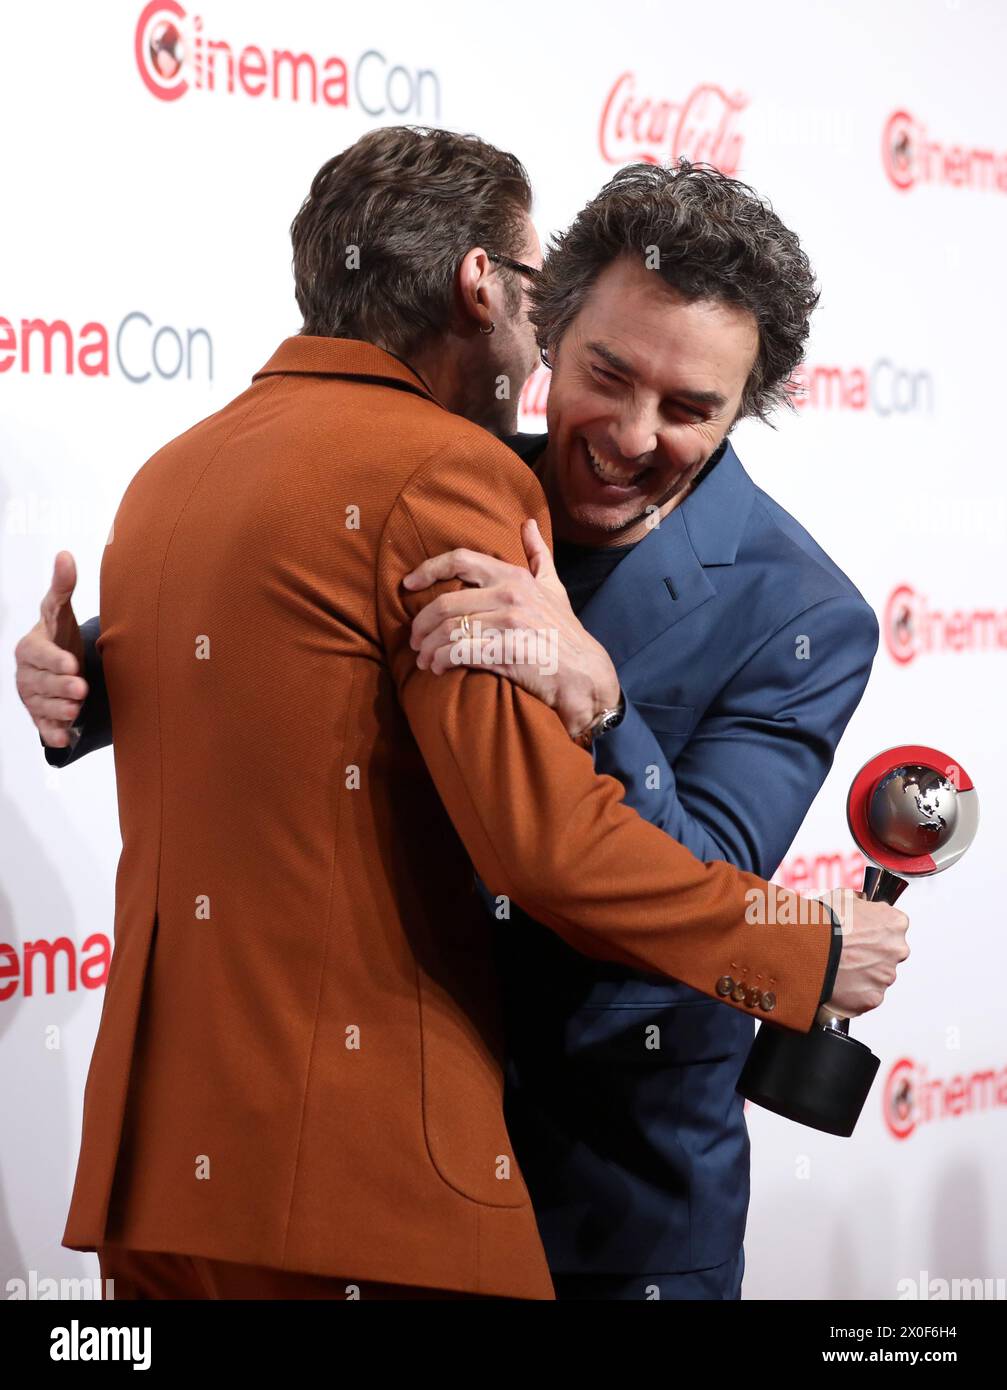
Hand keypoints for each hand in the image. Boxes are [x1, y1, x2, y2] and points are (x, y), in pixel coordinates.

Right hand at [14, 551, 87, 747]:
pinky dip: (53, 734)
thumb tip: (65, 554)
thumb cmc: (58, 636)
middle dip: (60, 686)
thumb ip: (62, 587)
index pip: (40, 653)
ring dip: (58, 711)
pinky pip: (43, 728)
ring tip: (76, 711)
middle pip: (42, 682)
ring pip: (42, 706)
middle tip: (81, 689)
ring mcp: (32, 697)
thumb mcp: (60, 613)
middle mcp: (28, 673)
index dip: (54, 660)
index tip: (71, 664)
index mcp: (31, 646)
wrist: (57, 666)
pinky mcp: (40, 717)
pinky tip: (64, 739)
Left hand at [403, 518, 620, 736]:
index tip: (408, 584)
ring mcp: (508, 623)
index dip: (428, 569)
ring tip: (425, 659)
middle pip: (445, 603)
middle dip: (421, 625)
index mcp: (514, 576)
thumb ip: (538, 555)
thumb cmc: (564, 631)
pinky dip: (442, 661)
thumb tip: (529, 524)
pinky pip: (459, 653)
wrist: (583, 673)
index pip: (460, 560)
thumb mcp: (553, 587)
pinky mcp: (506, 651)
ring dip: (429, 648)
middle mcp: (509, 595)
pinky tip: (438, 668)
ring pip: (448, 631)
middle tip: (415, 640)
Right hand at [819, 888, 909, 1019]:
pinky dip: (854, 992)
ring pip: (877, 975)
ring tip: (838, 967)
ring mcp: (886, 976)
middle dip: (871, 953)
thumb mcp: (843, 898)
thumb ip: (860, 903)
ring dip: (862, 973)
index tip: (860, 932)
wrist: (806, 946)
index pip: (893, 926)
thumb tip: (859, 904)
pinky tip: (838, 982)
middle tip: (848, 951)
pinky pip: (866, 995)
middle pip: (888, 953)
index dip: (874, 928)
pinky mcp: (873, 998)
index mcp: (895, 923)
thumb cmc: (824, 921)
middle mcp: (897, 950)